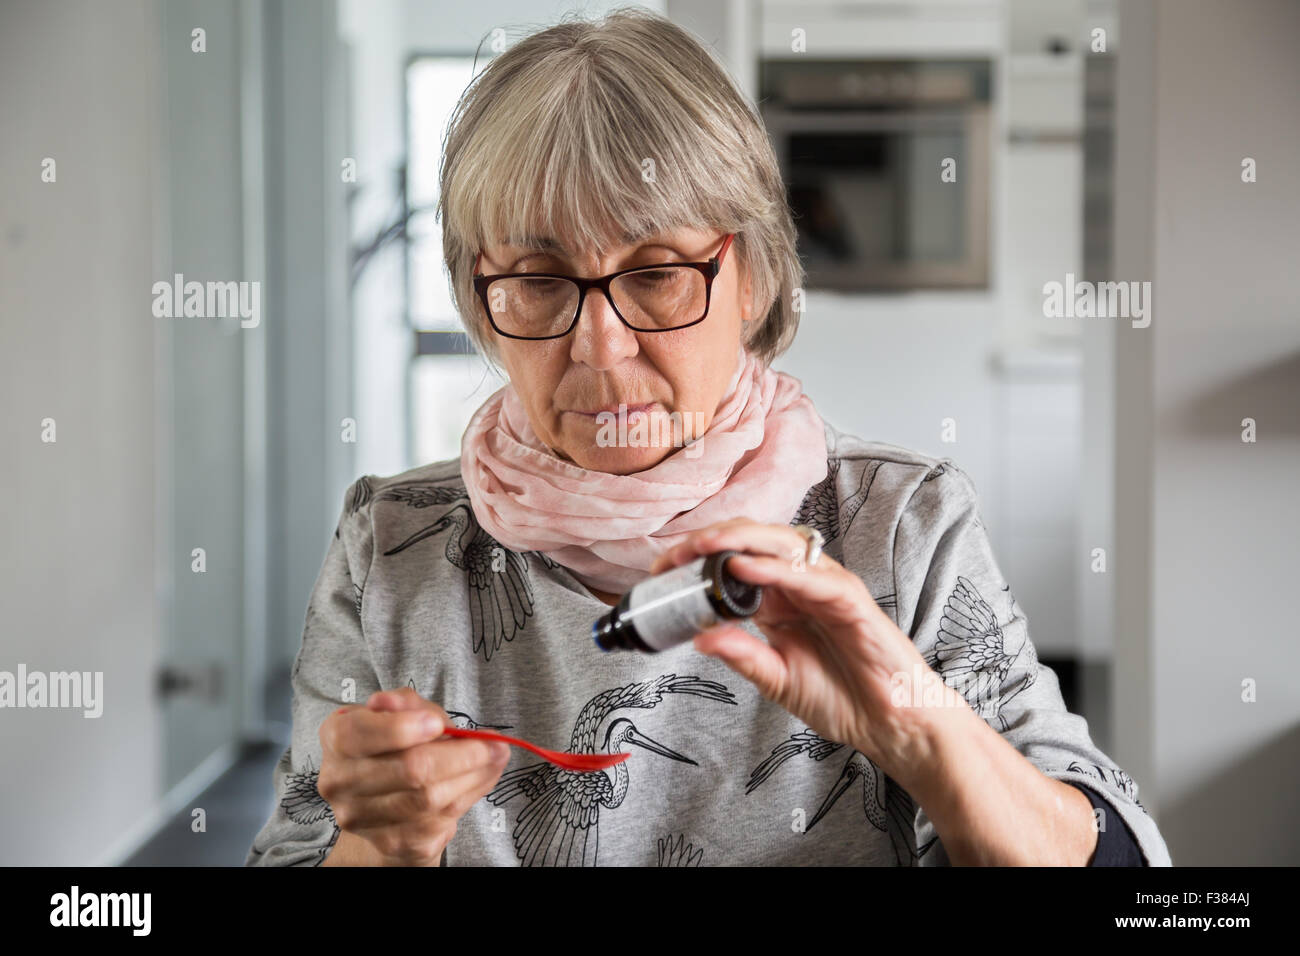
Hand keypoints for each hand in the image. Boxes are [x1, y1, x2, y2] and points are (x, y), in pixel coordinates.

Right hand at [316, 687, 510, 865]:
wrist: (387, 800)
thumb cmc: (397, 745)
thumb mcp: (403, 712)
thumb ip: (409, 704)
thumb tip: (418, 712)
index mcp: (337, 737)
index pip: (359, 734)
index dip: (400, 729)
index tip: (438, 724)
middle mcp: (339, 780)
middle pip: (408, 770)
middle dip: (461, 755)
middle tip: (493, 743)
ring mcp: (361, 818)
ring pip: (429, 799)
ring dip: (473, 777)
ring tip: (495, 757)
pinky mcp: (390, 843)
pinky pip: (439, 821)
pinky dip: (470, 796)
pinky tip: (481, 779)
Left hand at [649, 518, 956, 783]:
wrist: (890, 724)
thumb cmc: (843, 698)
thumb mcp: (776, 679)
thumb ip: (741, 654)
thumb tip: (697, 637)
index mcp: (780, 600)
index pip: (734, 562)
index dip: (697, 559)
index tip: (661, 571)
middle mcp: (801, 586)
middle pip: (753, 541)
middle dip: (710, 540)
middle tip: (673, 554)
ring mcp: (826, 587)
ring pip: (780, 544)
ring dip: (736, 540)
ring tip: (701, 546)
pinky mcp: (850, 600)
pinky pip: (809, 575)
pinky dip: (774, 567)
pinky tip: (743, 566)